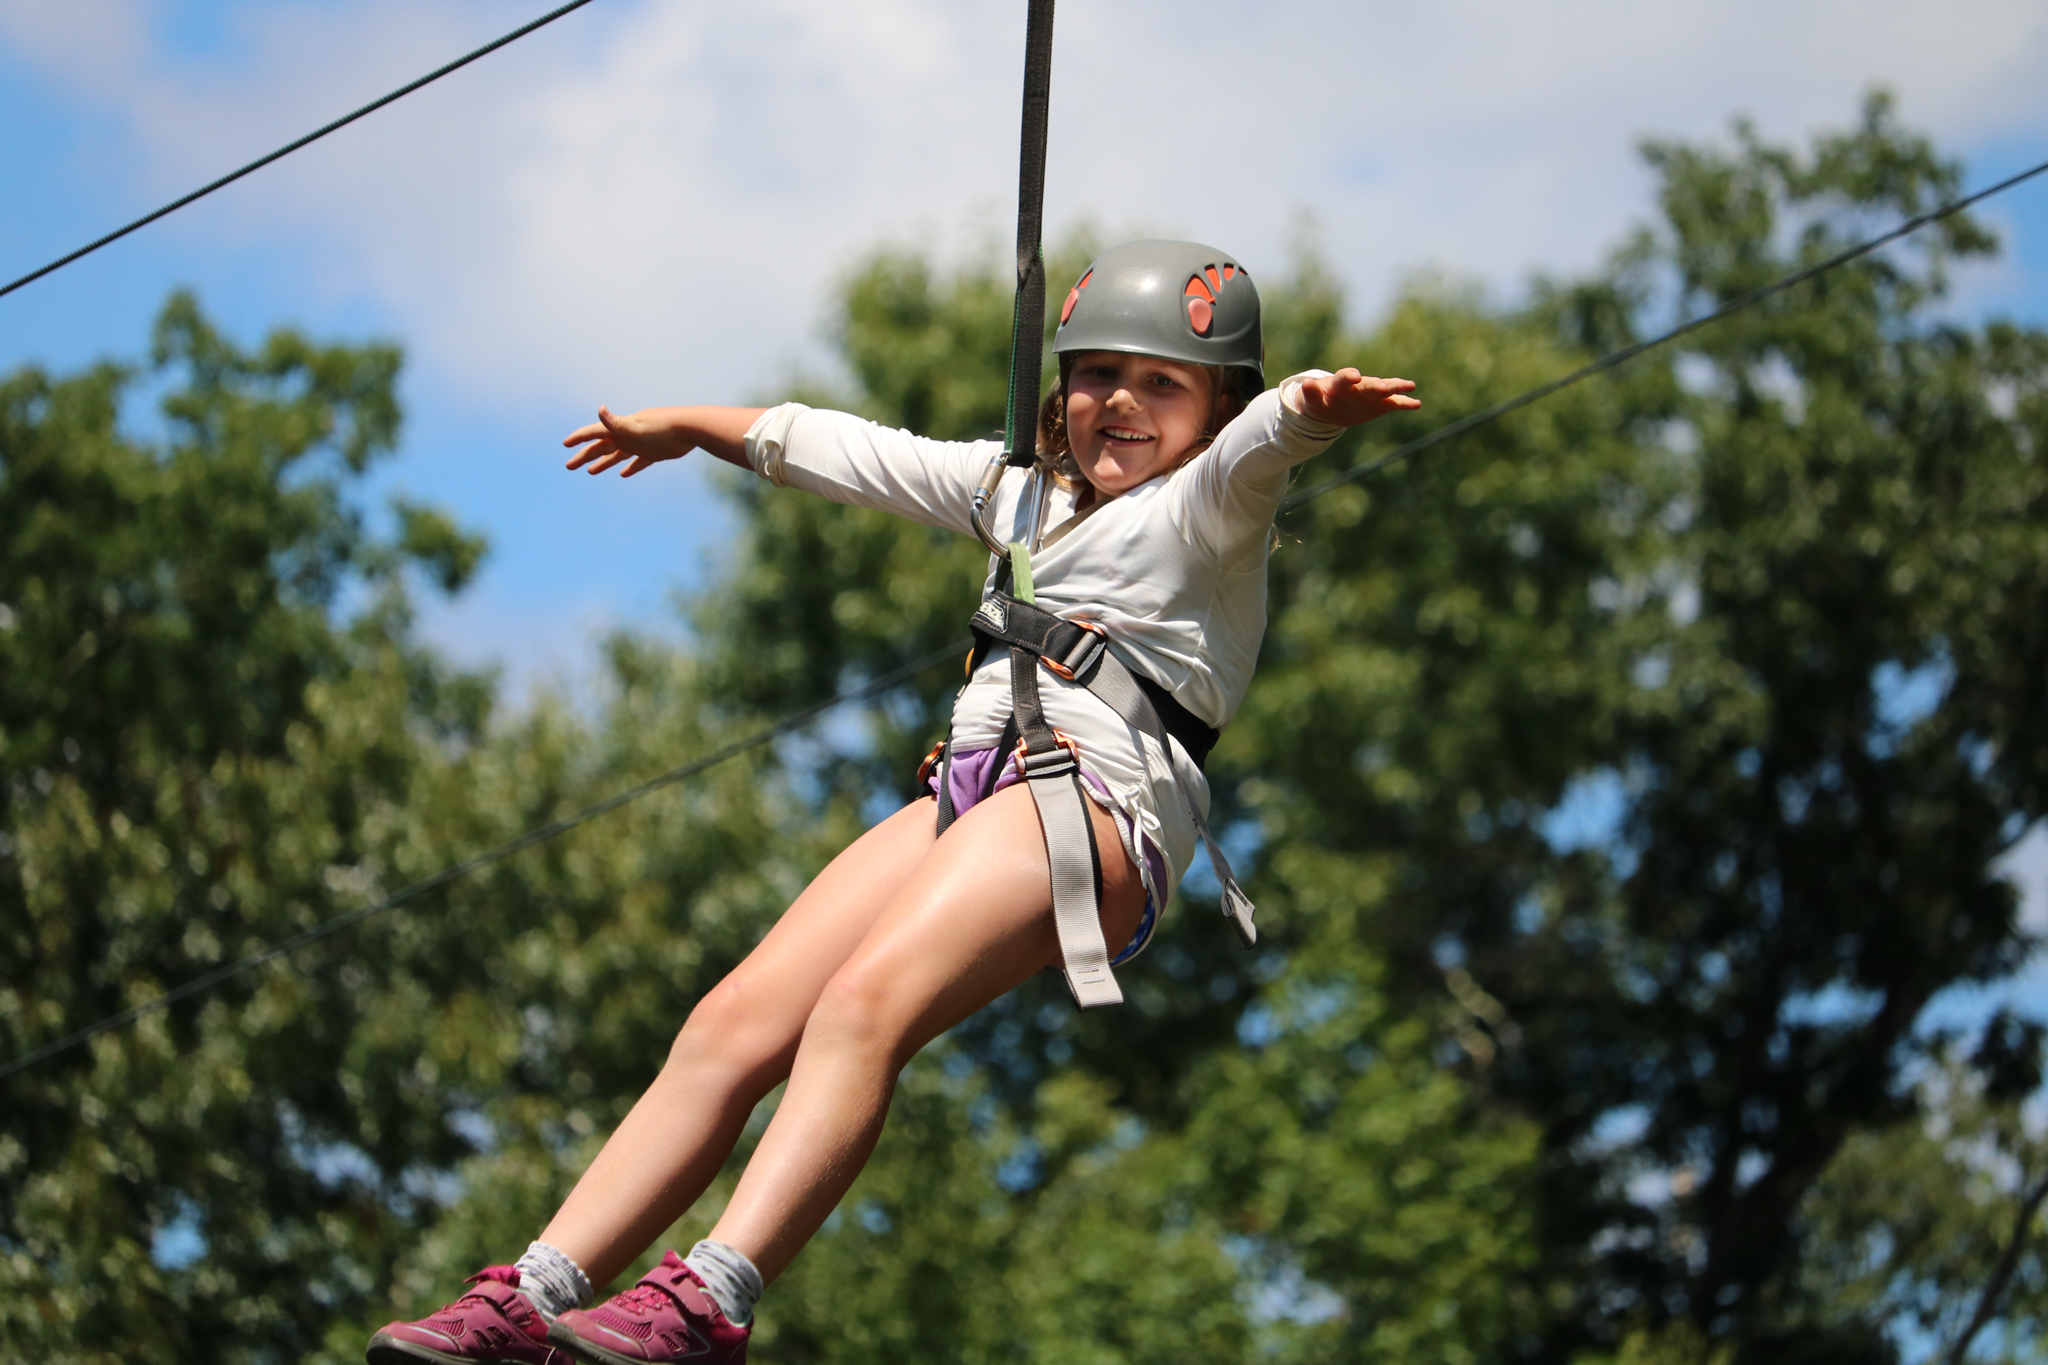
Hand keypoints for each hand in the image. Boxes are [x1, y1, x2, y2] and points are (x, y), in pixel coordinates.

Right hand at [563, 406, 700, 477]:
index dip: (579, 438)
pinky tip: (623, 474)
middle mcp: (627, 435)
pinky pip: (638, 462)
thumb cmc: (663, 427)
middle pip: (601, 447)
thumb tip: (600, 409)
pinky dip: (630, 467)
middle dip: (584, 456)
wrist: (690, 428)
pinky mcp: (655, 453)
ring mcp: (640, 444)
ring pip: (617, 455)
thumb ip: (616, 422)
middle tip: (569, 466)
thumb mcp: (635, 427)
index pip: (594, 432)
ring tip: (590, 472)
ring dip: (603, 463)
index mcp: (620, 429)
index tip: (565, 444)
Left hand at [1296, 369, 1420, 426]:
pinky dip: (1404, 403)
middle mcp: (1358, 386)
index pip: (1345, 377)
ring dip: (1396, 387)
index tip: (1354, 377)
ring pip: (1385, 389)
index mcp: (1340, 383)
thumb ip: (1310, 393)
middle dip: (1376, 385)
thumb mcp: (1312, 401)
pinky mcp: (1379, 405)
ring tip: (1410, 385)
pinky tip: (1417, 403)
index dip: (1349, 376)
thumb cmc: (1319, 401)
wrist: (1330, 407)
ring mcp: (1371, 394)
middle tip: (1384, 387)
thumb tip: (1306, 384)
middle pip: (1368, 384)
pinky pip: (1393, 403)